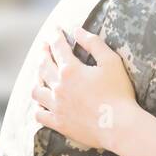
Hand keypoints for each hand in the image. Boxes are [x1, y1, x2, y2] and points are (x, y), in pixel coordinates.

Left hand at [32, 27, 137, 151]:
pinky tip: (41, 104)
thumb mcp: (111, 61)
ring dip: (36, 79)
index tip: (55, 29)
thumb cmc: (119, 92)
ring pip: (36, 90)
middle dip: (43, 53)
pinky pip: (40, 114)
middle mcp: (59, 87)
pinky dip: (38, 107)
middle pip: (43, 66)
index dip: (56, 36)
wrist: (118, 125)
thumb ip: (93, 43)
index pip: (59, 48)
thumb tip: (77, 30)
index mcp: (71, 70)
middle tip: (44, 47)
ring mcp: (56, 106)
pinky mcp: (58, 123)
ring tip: (38, 75)